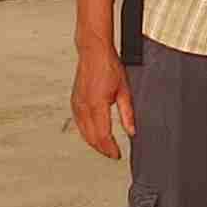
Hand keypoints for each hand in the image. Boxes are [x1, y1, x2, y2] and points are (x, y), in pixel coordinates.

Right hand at [71, 41, 134, 160]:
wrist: (93, 52)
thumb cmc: (108, 66)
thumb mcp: (124, 90)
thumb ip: (128, 113)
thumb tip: (131, 131)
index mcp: (97, 104)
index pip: (102, 135)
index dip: (110, 149)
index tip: (117, 155)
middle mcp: (84, 106)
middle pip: (91, 137)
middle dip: (102, 149)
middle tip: (113, 154)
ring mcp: (77, 104)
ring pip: (83, 132)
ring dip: (94, 142)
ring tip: (105, 147)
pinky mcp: (74, 101)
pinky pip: (78, 123)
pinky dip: (86, 133)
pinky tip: (93, 134)